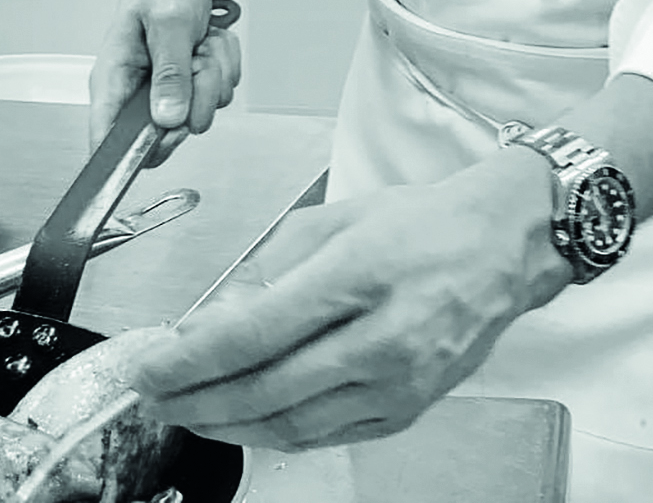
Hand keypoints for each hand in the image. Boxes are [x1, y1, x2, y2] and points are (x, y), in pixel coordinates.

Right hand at [89, 0, 241, 160]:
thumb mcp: (168, 22)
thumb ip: (169, 72)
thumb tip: (167, 119)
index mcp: (112, 81)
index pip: (105, 142)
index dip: (134, 153)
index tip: (170, 130)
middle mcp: (135, 93)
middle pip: (167, 134)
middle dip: (196, 96)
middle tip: (196, 58)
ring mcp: (164, 92)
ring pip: (200, 112)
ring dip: (213, 74)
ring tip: (201, 42)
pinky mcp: (189, 85)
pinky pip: (217, 93)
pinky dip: (222, 65)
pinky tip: (209, 42)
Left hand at [119, 150, 568, 448]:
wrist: (504, 246)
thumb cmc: (424, 223)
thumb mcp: (340, 219)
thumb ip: (272, 267)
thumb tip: (215, 317)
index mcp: (358, 272)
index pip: (252, 333)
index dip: (189, 361)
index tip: (149, 368)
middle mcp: (381, 334)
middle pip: (263, 389)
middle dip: (194, 400)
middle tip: (153, 399)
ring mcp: (398, 380)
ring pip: (289, 424)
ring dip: (227, 425)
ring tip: (190, 413)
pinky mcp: (407, 408)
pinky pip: (324, 433)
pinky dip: (276, 433)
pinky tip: (249, 420)